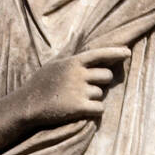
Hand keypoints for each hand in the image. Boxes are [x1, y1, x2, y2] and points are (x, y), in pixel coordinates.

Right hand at [15, 46, 130, 129]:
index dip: (115, 52)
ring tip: (74, 100)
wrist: (27, 105)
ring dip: (93, 98)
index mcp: (72, 62)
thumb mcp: (54, 65)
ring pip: (101, 94)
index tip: (127, 52)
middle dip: (101, 82)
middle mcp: (78, 74)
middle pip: (107, 75)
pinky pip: (99, 109)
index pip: (99, 54)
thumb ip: (71, 57)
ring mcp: (79, 91)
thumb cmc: (40, 85)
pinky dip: (94, 112)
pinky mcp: (79, 107)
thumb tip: (83, 41)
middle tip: (86, 88)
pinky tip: (81, 111)